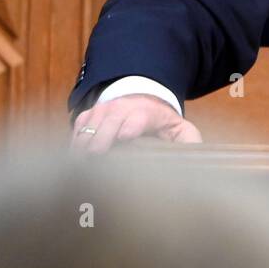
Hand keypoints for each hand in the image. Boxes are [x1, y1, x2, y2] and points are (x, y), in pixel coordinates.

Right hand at [71, 94, 202, 152]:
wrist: (142, 102)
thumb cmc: (162, 124)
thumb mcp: (181, 130)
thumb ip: (190, 142)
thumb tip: (195, 157)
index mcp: (147, 112)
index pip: (139, 117)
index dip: (131, 126)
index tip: (125, 137)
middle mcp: (122, 108)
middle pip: (109, 120)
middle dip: (102, 137)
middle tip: (95, 156)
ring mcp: (103, 110)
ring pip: (89, 124)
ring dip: (83, 143)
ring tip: (79, 165)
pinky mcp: (89, 116)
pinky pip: (77, 128)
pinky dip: (74, 143)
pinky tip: (73, 162)